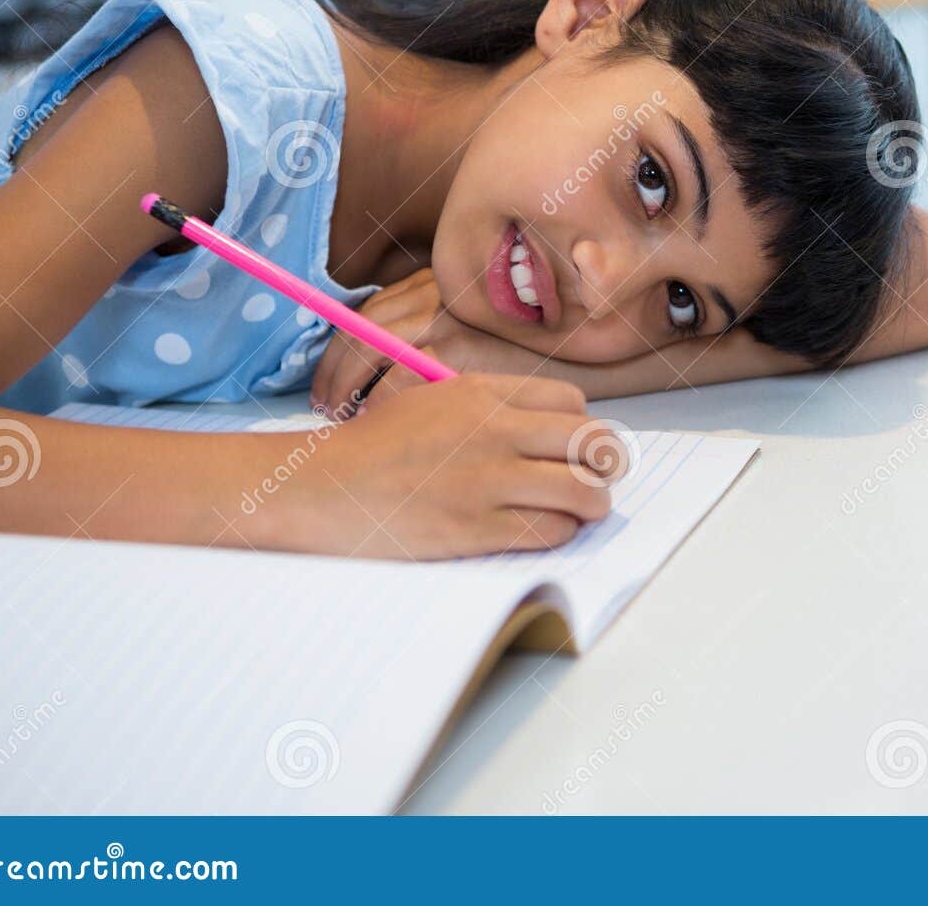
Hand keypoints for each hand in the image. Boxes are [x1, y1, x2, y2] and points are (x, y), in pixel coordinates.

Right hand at [278, 373, 623, 559]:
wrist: (322, 488)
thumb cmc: (375, 448)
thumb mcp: (432, 400)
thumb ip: (489, 405)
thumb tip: (548, 428)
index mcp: (483, 393)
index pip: (573, 403)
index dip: (584, 428)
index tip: (575, 449)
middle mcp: (494, 431)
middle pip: (593, 443)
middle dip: (605, 467)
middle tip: (595, 483)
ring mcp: (487, 480)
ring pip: (584, 491)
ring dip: (591, 506)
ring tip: (579, 513)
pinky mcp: (476, 528)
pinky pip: (550, 530)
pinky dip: (558, 534)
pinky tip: (542, 532)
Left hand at [311, 268, 547, 415]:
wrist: (594, 348)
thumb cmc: (543, 347)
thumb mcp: (487, 329)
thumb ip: (446, 334)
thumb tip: (391, 367)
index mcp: (442, 282)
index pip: (371, 310)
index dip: (342, 348)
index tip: (331, 381)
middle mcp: (441, 292)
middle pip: (361, 327)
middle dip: (333, 369)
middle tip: (324, 404)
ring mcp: (450, 320)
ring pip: (370, 351)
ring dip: (346, 387)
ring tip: (341, 417)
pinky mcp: (461, 353)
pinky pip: (398, 382)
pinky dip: (378, 404)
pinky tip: (378, 424)